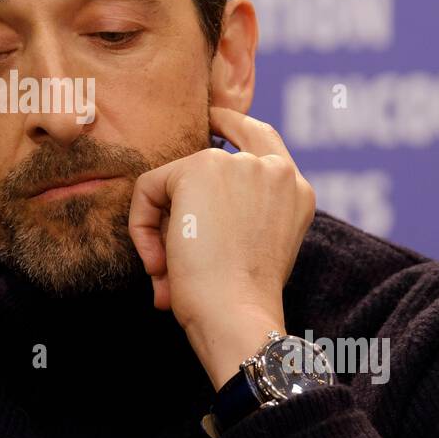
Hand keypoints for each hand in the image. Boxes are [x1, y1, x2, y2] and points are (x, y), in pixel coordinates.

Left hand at [127, 107, 315, 387]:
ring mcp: (240, 164)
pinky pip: (150, 188)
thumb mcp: (254, 250)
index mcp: (296, 190)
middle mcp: (274, 169)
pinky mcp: (201, 167)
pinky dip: (142, 227)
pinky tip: (159, 263)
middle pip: (212, 147)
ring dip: (162, 226)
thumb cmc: (241, 302)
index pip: (262, 138)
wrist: (237, 315)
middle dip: (183, 185)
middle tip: (165, 217)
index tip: (212, 122)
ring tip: (168, 271)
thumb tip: (185, 222)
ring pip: (176, 180)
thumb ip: (237, 217)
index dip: (232, 124)